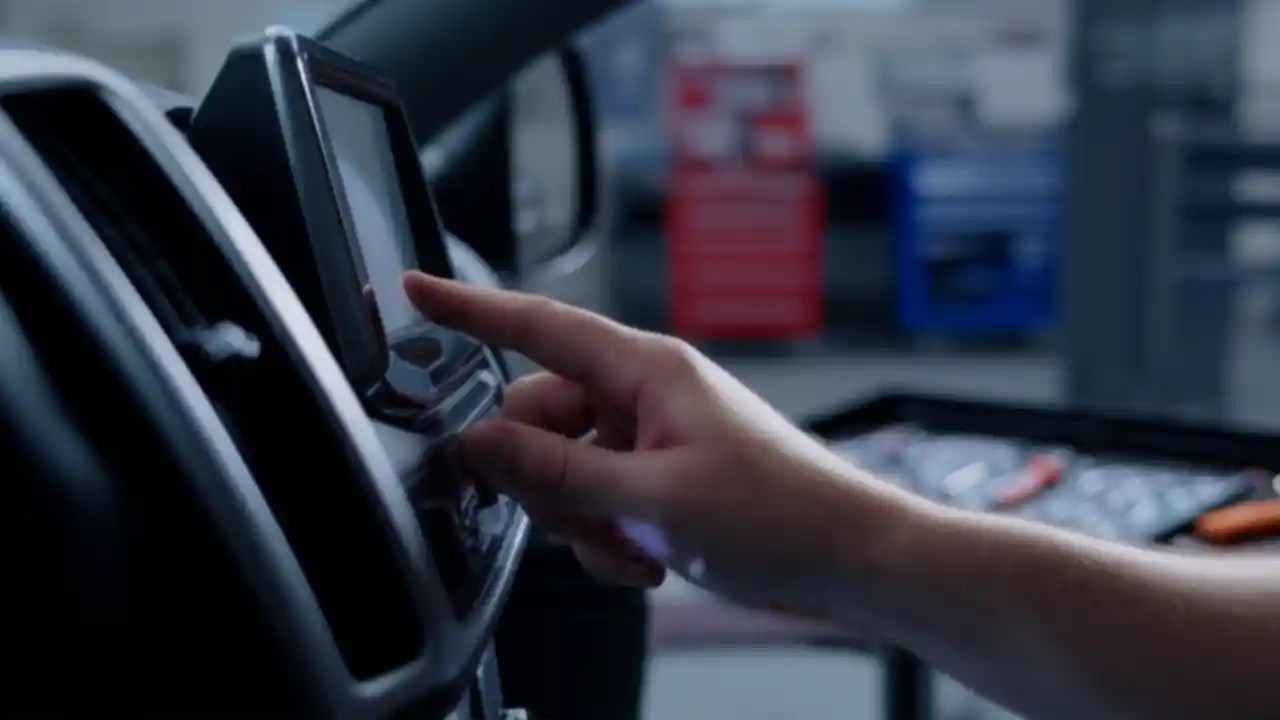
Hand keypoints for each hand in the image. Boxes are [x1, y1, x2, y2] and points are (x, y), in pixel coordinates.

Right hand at [404, 273, 914, 610]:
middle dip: (545, 481)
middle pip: (539, 419)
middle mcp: (644, 396)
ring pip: (564, 469)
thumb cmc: (780, 515)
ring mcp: (652, 439)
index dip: (471, 310)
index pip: (538, 327)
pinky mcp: (660, 478)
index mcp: (646, 372)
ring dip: (583, 520)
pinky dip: (609, 536)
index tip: (417, 291)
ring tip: (637, 547)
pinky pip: (597, 500)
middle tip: (580, 517)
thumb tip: (481, 444)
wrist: (848, 560)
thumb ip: (557, 471)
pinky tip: (650, 559)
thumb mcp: (653, 499)